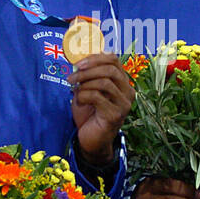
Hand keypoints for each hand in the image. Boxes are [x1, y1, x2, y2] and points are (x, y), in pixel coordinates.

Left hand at [68, 53, 133, 168]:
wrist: (91, 140)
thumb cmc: (89, 114)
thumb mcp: (87, 90)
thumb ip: (87, 76)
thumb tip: (78, 61)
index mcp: (122, 83)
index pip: (114, 60)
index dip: (95, 58)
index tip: (78, 64)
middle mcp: (127, 92)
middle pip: (111, 70)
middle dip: (88, 70)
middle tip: (72, 77)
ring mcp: (123, 104)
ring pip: (105, 82)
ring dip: (84, 83)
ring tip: (73, 89)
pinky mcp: (115, 115)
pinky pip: (97, 97)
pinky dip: (83, 96)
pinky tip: (79, 101)